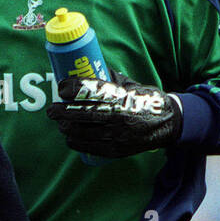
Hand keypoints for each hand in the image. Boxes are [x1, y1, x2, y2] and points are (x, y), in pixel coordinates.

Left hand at [46, 71, 181, 157]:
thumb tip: (86, 71)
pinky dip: (75, 141)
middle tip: (51, 110)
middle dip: (61, 112)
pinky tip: (70, 137)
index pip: (91, 90)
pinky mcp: (116, 149)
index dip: (72, 88)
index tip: (61, 87)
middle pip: (80, 113)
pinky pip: (89, 147)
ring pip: (82, 132)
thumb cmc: (145, 101)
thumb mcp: (131, 85)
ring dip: (66, 127)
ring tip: (60, 123)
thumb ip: (110, 81)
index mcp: (121, 96)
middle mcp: (118, 115)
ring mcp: (116, 135)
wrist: (168, 123)